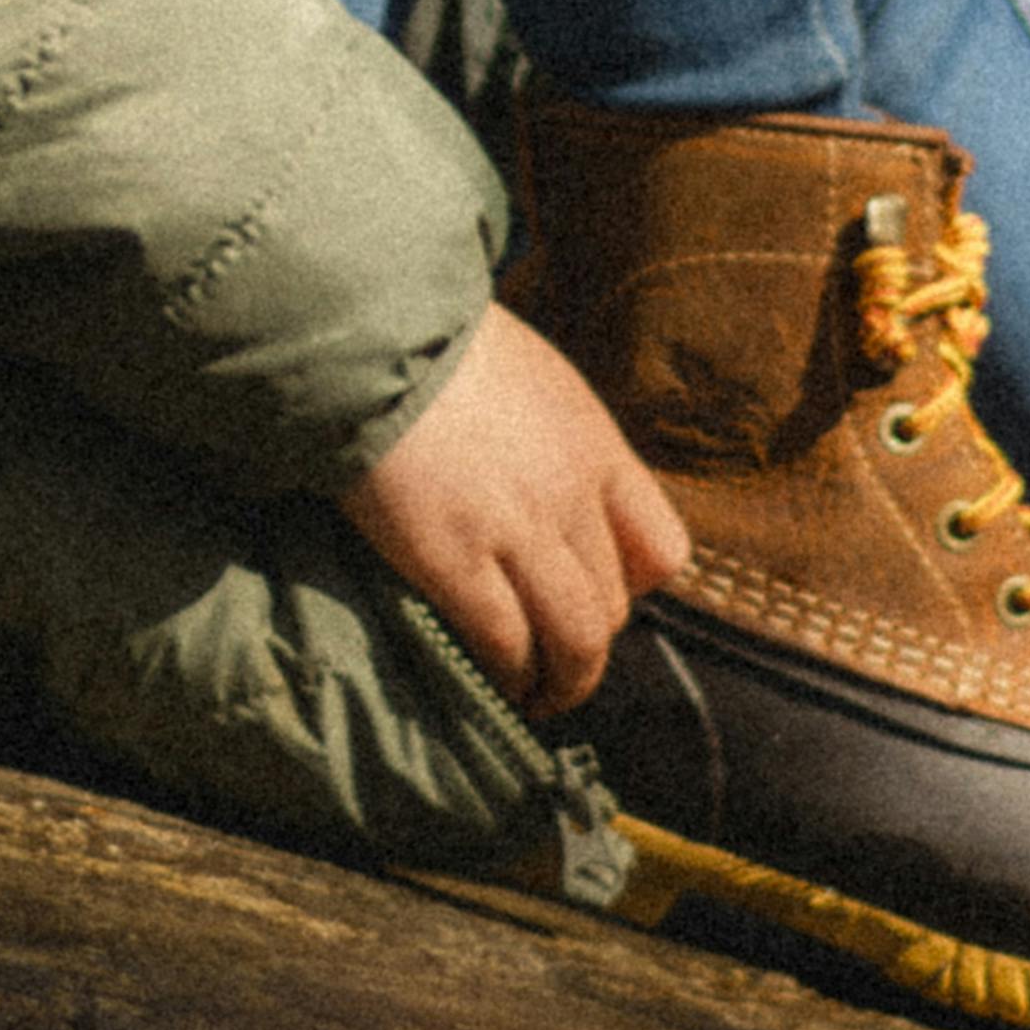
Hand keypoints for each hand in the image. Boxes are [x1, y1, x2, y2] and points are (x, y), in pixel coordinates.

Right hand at [335, 307, 691, 722]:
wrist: (368, 332)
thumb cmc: (435, 343)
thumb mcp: (531, 375)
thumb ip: (553, 436)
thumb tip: (543, 476)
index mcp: (595, 447)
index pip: (661, 548)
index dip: (635, 588)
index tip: (599, 598)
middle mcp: (571, 494)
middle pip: (614, 603)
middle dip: (589, 644)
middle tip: (557, 661)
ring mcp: (518, 530)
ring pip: (576, 639)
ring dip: (562, 681)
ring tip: (538, 697)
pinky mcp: (456, 560)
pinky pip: (505, 642)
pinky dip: (508, 674)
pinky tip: (494, 682)